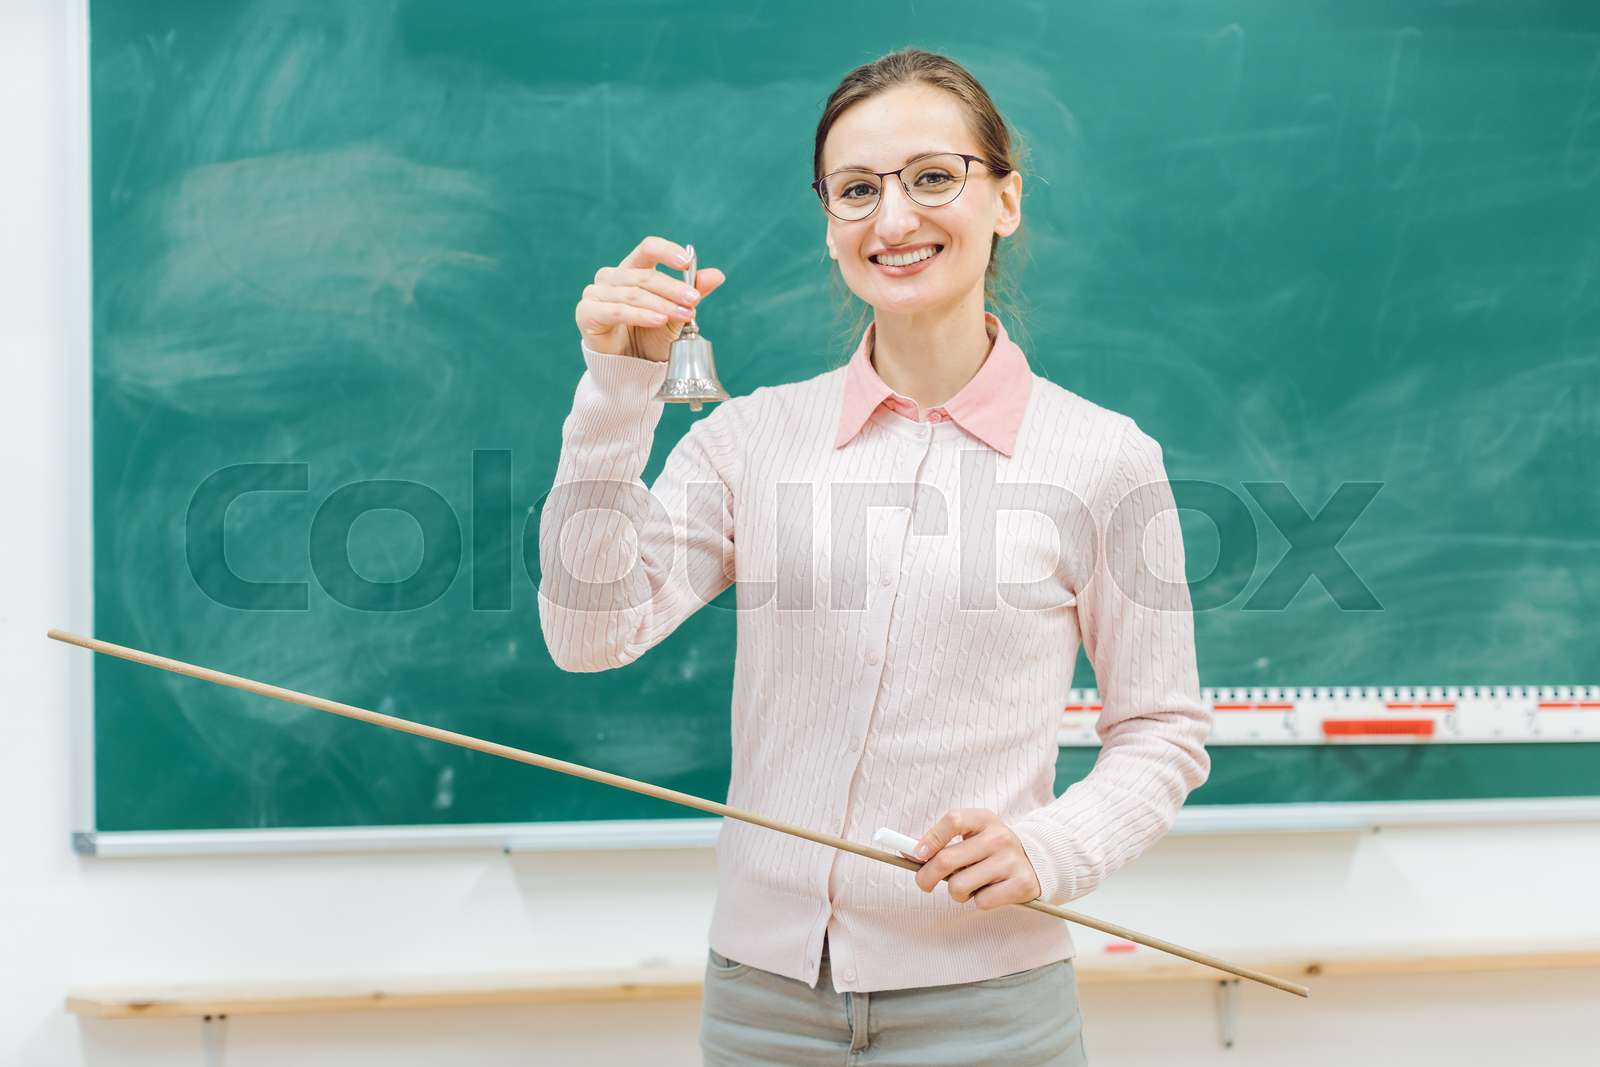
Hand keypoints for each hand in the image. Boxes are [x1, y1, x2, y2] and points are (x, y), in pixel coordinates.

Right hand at [576, 235, 725, 362]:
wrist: (632, 369)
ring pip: (632, 293)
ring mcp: (595, 293)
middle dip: (672, 288)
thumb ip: (692, 293)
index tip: (687, 262)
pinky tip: (658, 320)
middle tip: (693, 300)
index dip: (667, 251)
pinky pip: (615, 311)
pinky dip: (639, 315)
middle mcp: (611, 277)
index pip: (648, 249)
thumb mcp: (677, 315)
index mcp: (632, 269)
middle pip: (643, 275)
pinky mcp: (586, 313)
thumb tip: (717, 275)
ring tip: (682, 315)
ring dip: (660, 304)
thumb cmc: (651, 338)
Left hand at [911, 808, 1042, 909]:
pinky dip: (978, 901)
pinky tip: (988, 891)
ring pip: (959, 885)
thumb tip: (906, 853)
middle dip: (926, 877)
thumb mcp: (972, 836)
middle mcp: (999, 837)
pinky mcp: (1021, 884)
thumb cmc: (992, 850)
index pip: (953, 820)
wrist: (1037, 862)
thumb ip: (942, 843)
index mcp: (984, 819)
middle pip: (947, 859)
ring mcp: (1011, 860)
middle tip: (924, 883)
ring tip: (967, 886)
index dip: (930, 839)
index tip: (917, 855)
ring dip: (956, 893)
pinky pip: (982, 902)